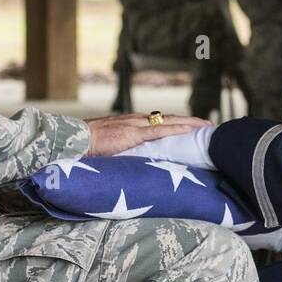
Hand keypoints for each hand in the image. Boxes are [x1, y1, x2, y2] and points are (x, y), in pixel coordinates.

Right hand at [85, 113, 210, 156]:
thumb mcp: (111, 147)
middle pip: (169, 118)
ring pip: (169, 121)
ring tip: (206, 126)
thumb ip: (124, 151)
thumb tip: (133, 162)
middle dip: (190, 121)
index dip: (178, 123)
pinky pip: (158, 130)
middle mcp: (136, 121)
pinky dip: (175, 129)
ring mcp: (135, 126)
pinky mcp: (132, 134)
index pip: (160, 121)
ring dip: (189, 124)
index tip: (192, 126)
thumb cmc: (88, 145)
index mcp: (132, 123)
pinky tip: (188, 130)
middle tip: (208, 125)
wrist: (73, 138)